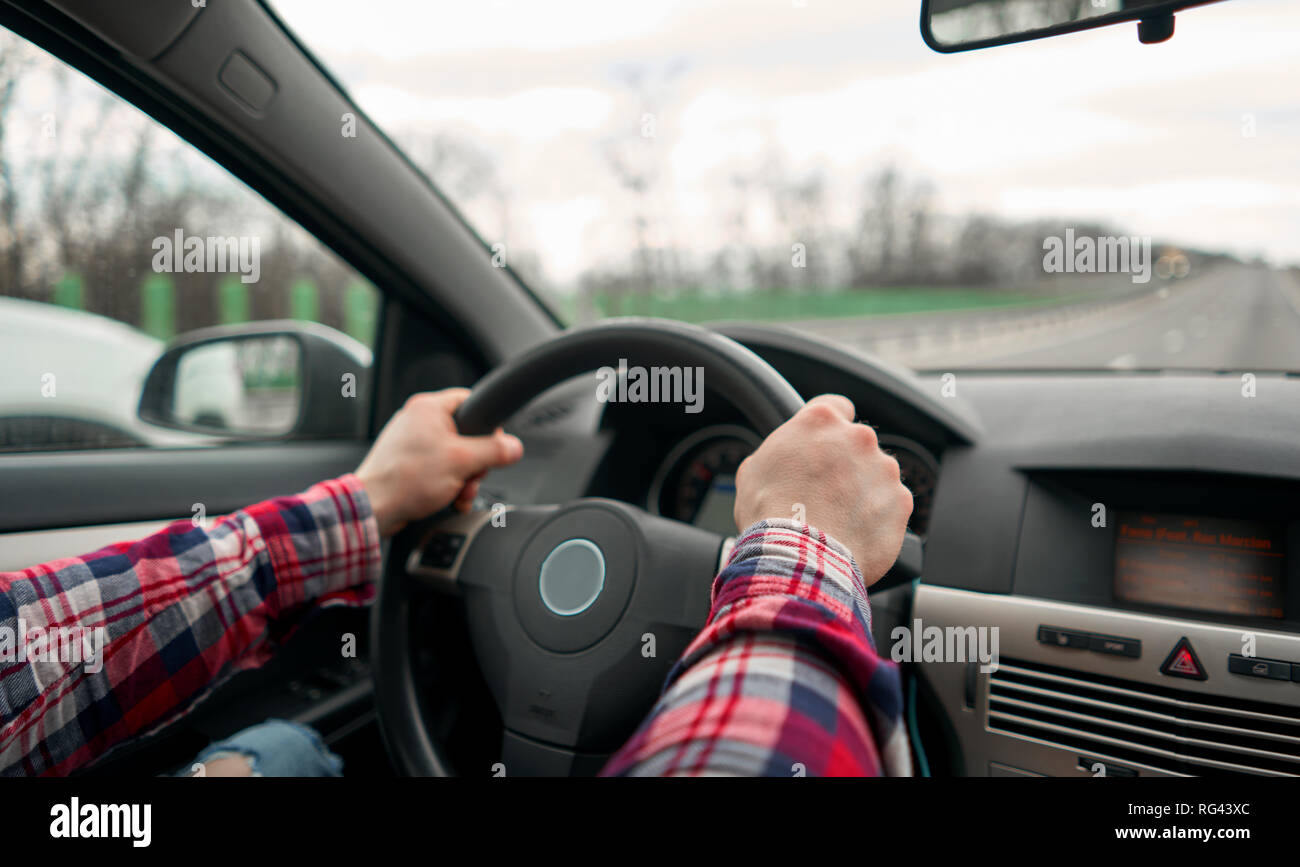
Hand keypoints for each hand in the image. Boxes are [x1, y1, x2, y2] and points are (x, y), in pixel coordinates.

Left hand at [356, 388, 523, 536]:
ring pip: (454, 457)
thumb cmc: (406, 479)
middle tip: (470, 476)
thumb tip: (514, 447)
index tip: (493, 444)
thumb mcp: (462, 462)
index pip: (470, 401)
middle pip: (466, 435)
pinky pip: (438, 470)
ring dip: (463, 479)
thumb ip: (494, 451)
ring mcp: (411, 443)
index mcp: (428, 408)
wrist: (373, 508)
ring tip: (457, 493)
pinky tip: (448, 499)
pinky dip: (448, 485)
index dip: (487, 425)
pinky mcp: (407, 464)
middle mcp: (418, 421)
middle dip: (474, 463)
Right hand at [733, 394, 911, 586]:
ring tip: (839, 519)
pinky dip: (878, 517)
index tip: (825, 445)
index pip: (837, 407)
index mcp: (820, 420)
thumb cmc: (770, 514)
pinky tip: (855, 532)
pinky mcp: (901, 501)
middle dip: (846, 463)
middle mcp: (858, 437)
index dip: (830, 428)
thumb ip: (777, 453)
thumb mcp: (752, 471)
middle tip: (825, 492)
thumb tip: (779, 460)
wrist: (798, 557)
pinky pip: (891, 505)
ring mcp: (885, 469)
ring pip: (877, 475)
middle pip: (858, 444)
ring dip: (864, 490)